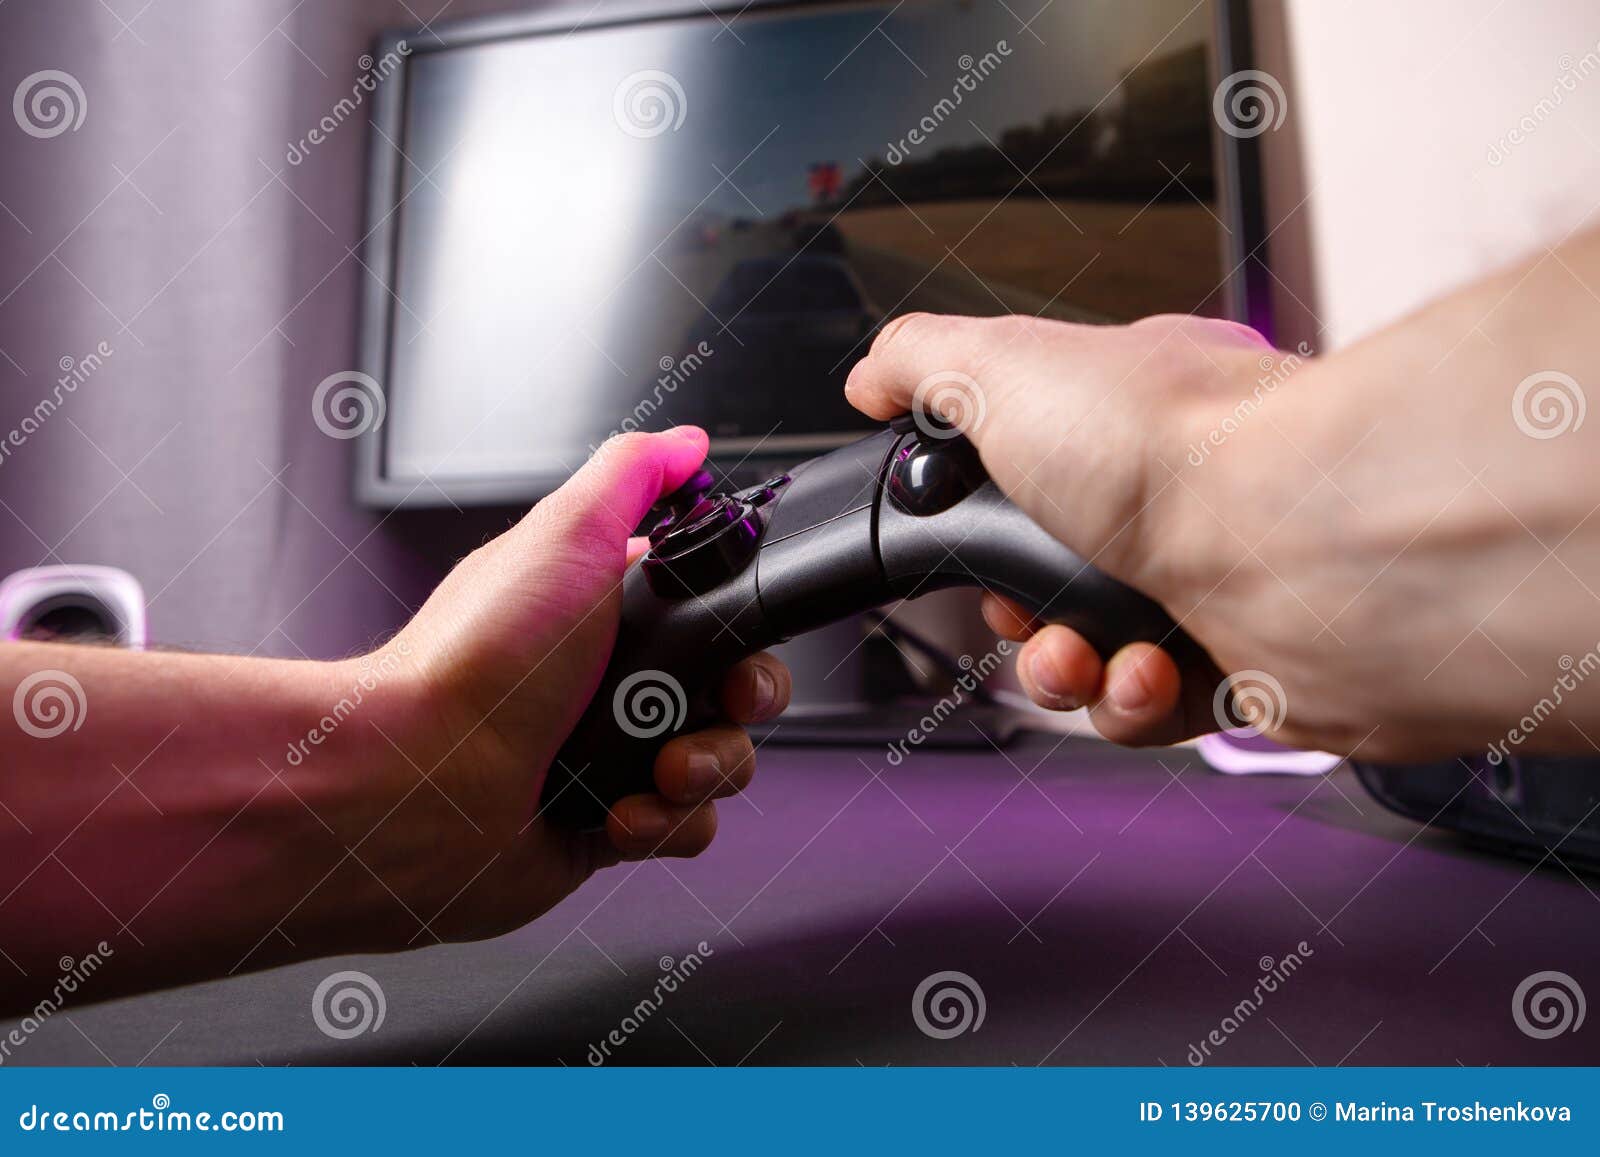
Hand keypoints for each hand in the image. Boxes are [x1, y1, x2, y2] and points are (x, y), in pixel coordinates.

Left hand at [348, 428, 789, 945]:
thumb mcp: (564, 534)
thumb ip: (634, 473)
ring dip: (704, 769)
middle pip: (736, 690)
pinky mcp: (606, 824)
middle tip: (705, 703)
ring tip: (654, 767)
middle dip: (738, 705)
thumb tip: (686, 442)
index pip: (713, 608)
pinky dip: (664, 823)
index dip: (742, 625)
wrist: (418, 787)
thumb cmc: (471, 663)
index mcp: (606, 610)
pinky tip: (619, 811)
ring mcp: (611, 755)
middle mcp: (610, 681)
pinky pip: (683, 828)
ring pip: (721, 764)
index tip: (739, 636)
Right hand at [846, 290, 1599, 761]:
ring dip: (1062, 670)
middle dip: (1013, 611)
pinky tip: (1143, 674)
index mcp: (1131, 410)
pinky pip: (1156, 709)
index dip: (981, 512)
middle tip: (1019, 606)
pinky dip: (1133, 703)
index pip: (1032, 463)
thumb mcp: (1000, 364)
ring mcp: (1217, 582)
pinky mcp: (1249, 666)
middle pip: (1051, 575)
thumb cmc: (1177, 448)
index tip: (962, 531)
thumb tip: (872, 375)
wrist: (1304, 551)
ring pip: (1094, 655)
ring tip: (1078, 656)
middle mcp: (1181, 491)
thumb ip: (920, 364)